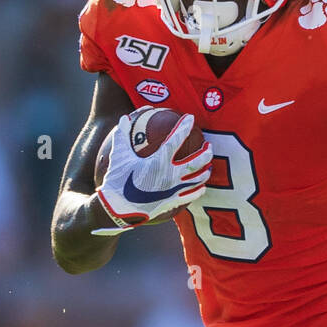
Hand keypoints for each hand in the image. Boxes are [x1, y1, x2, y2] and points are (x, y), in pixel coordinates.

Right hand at [93, 114, 212, 233]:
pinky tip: (202, 187)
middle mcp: (170, 175)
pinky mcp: (173, 202)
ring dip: (206, 171)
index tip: (190, 118)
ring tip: (209, 166)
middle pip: (196, 162)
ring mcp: (173, 190)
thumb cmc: (117, 179)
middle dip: (206, 152)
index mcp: (158, 161)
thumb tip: (124, 117)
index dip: (184, 127)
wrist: (118, 209)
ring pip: (197, 179)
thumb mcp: (118, 154)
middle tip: (209, 145)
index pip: (176, 139)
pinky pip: (191, 196)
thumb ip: (122, 134)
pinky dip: (198, 190)